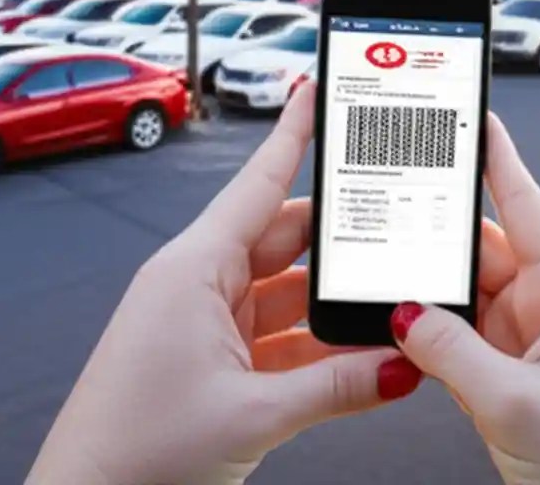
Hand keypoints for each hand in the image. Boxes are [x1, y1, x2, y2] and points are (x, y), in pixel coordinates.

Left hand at [28, 84, 419, 484]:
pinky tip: (354, 357)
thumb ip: (337, 387)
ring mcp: (200, 323)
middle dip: (338, 242)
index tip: (317, 90)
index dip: (292, 135)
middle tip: (395, 231)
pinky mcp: (207, 360)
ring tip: (386, 308)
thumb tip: (402, 366)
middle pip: (281, 239)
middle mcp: (194, 284)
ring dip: (329, 305)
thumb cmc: (136, 453)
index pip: (257, 185)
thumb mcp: (254, 415)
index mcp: (191, 270)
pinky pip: (272, 336)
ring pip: (282, 293)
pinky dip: (313, 346)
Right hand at [391, 114, 539, 484]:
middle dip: (436, 230)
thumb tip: (405, 311)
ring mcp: (518, 339)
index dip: (499, 161)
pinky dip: (421, 326)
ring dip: (423, 286)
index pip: (527, 208)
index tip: (475, 118)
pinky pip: (450, 331)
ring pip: (458, 290)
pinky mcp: (496, 370)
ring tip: (381, 268)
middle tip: (391, 200)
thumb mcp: (517, 402)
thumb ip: (453, 351)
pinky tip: (394, 322)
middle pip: (479, 246)